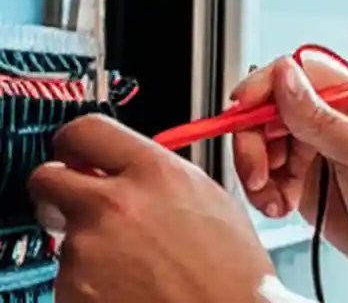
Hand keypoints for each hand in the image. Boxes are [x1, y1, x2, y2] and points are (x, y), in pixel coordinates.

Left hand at [27, 114, 274, 302]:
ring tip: (131, 264)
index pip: (84, 131)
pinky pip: (67, 274)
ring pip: (64, 233)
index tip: (76, 155)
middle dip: (58, 189)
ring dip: (87, 244)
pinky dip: (89, 281)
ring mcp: (88, 248)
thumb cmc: (230, 272)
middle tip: (79, 204)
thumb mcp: (210, 199)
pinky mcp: (71, 288)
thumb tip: (129, 171)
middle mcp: (114, 203)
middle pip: (47, 178)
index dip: (74, 144)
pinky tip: (126, 286)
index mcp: (153, 173)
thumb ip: (160, 176)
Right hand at [231, 56, 347, 278]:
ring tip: (273, 200)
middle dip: (252, 142)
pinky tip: (281, 208)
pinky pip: (264, 178)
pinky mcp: (303, 183)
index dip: (262, 88)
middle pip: (265, 111)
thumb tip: (285, 76)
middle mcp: (327, 119)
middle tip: (258, 175)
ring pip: (259, 146)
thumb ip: (321, 119)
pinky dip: (262, 193)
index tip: (242, 111)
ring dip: (255, 173)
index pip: (292, 73)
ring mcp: (312, 151)